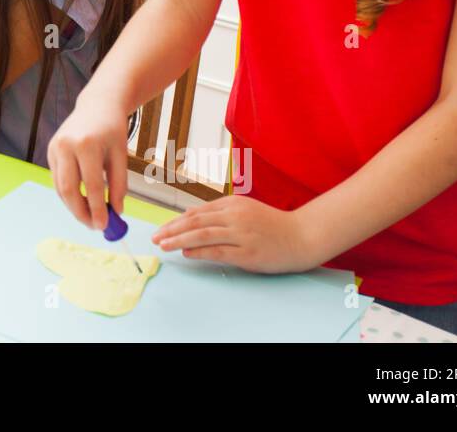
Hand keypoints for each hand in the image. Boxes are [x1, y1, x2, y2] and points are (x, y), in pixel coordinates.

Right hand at [47, 86, 132, 232]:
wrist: (97, 105)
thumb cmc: (113, 130)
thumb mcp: (121, 155)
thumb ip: (119, 184)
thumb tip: (117, 212)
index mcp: (87, 145)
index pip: (90, 185)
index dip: (97, 209)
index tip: (104, 227)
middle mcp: (66, 146)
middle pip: (68, 190)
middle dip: (81, 213)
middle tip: (94, 226)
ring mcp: (54, 148)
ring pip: (60, 188)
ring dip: (74, 206)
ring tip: (90, 217)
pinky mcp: (50, 151)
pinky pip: (58, 180)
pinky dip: (69, 194)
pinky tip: (81, 201)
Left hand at [151, 195, 322, 273]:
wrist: (302, 236)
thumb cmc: (271, 225)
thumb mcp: (243, 210)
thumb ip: (217, 213)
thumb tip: (189, 215)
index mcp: (232, 204)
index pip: (197, 212)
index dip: (176, 221)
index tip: (161, 228)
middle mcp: (235, 216)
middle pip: (195, 222)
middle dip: (171, 229)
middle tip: (155, 237)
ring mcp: (241, 234)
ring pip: (203, 235)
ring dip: (180, 240)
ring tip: (164, 245)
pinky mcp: (248, 252)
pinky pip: (219, 251)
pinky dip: (200, 251)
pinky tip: (187, 253)